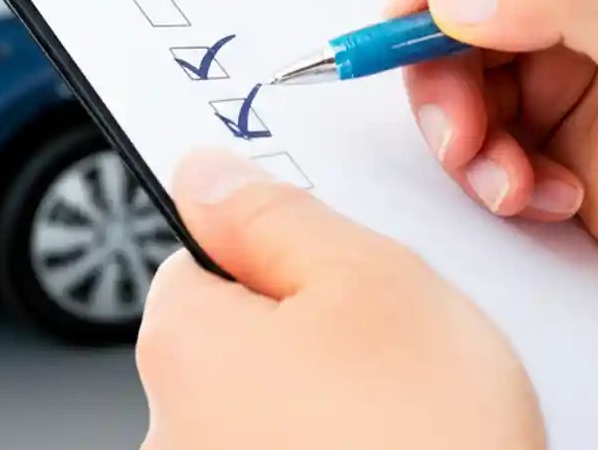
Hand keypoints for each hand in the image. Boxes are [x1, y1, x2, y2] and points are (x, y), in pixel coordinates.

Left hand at [137, 149, 544, 449]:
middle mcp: (171, 431)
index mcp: (184, 343)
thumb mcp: (371, 279)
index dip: (278, 252)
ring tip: (404, 421)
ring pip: (271, 408)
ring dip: (326, 403)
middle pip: (236, 338)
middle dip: (309, 333)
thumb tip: (206, 175)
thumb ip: (275, 215)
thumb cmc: (426, 444)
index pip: (199, 256)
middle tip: (391, 348)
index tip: (330, 268)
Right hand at [390, 0, 597, 421]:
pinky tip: (535, 188)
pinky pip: (459, 110)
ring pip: (442, 48)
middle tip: (460, 118)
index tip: (433, 9)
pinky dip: (481, 160)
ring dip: (459, 123)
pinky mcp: (531, 98)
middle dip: (442, 53)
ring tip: (504, 173)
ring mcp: (552, 33)